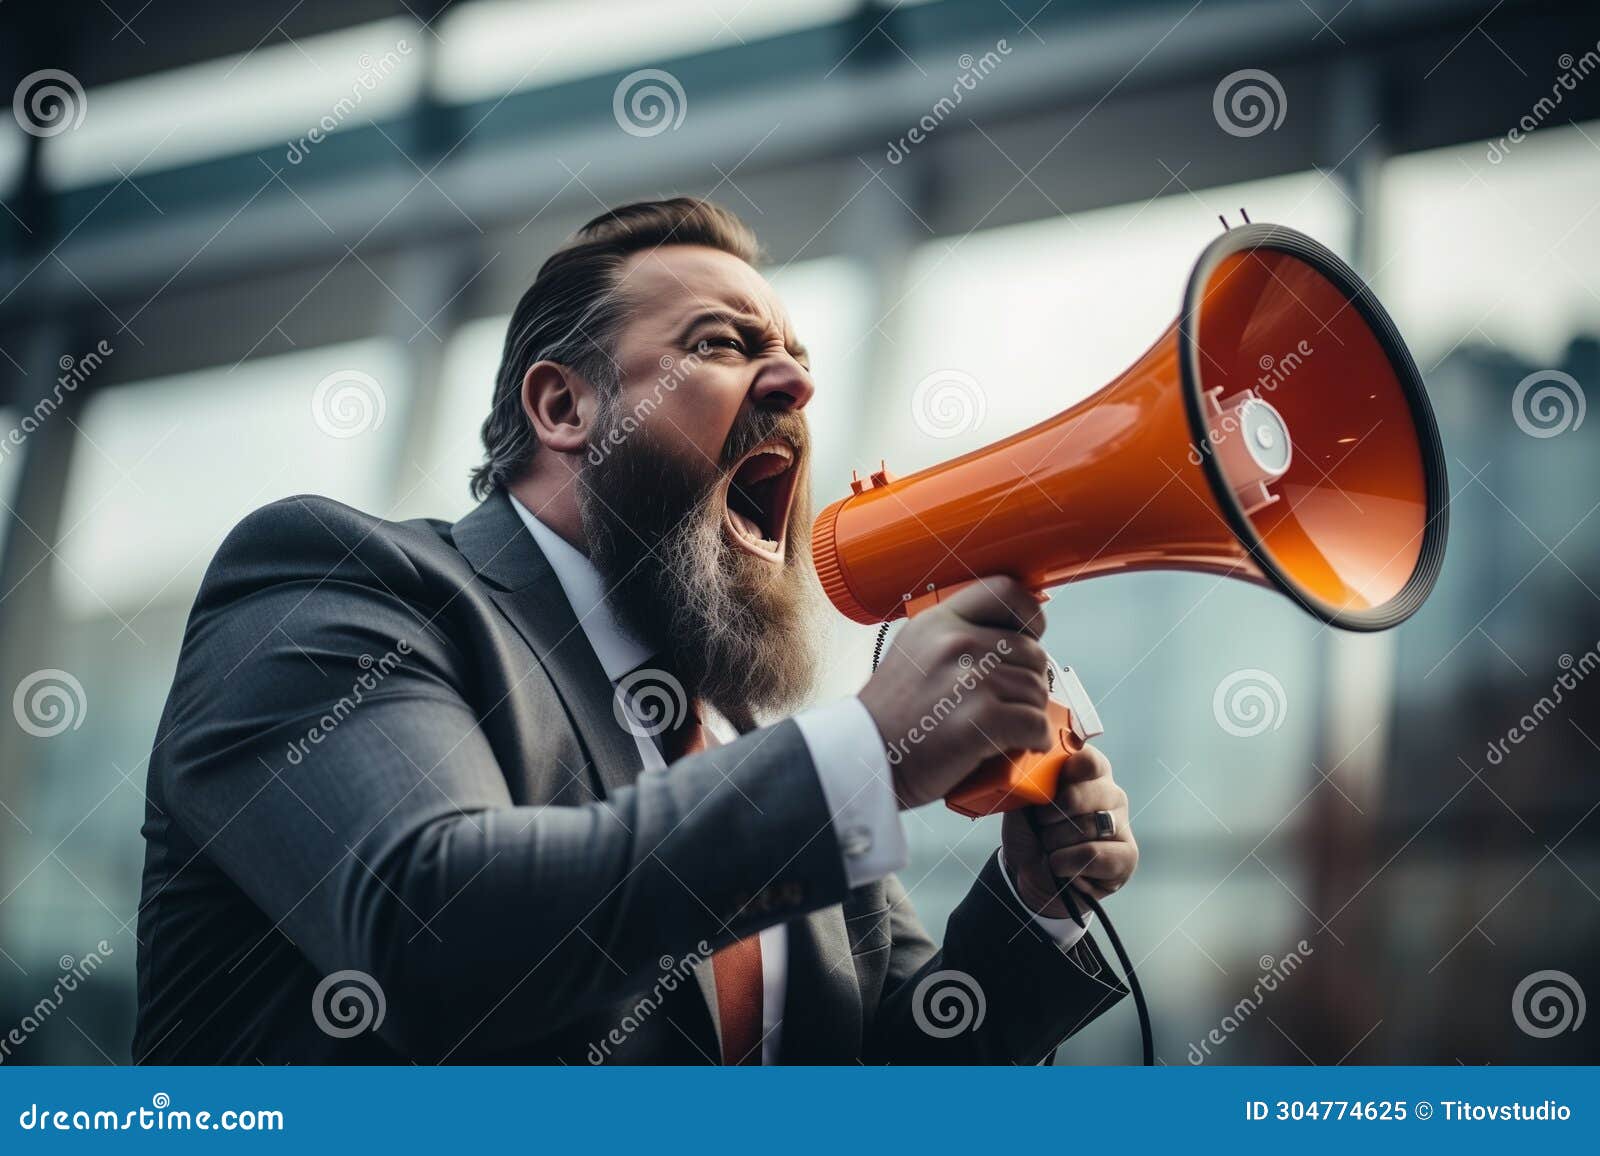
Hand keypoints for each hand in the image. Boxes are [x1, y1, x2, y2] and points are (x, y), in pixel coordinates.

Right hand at [857, 576, 1052, 810]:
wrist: (863, 758)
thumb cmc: (890, 718)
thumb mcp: (912, 654)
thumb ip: (953, 639)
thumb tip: (1010, 641)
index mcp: (938, 622)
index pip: (1005, 591)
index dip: (1028, 616)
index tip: (1030, 636)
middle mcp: (955, 643)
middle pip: (1031, 651)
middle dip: (1031, 681)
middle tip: (1013, 702)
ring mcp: (969, 680)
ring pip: (1037, 690)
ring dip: (1032, 713)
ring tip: (1010, 728)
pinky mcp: (981, 718)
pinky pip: (1036, 723)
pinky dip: (1036, 739)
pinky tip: (1022, 745)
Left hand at [1001, 744, 1136, 917]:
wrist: (1030, 877)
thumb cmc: (1029, 834)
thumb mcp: (1022, 804)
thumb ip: (1030, 780)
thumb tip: (1031, 766)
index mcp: (1088, 773)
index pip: (1085, 759)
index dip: (1062, 775)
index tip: (1045, 790)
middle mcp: (1111, 792)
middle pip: (1078, 796)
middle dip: (1048, 818)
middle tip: (1041, 828)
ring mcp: (1122, 823)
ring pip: (1084, 828)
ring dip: (1054, 844)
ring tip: (1052, 848)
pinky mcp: (1128, 855)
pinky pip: (1093, 854)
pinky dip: (1067, 864)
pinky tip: (1063, 866)